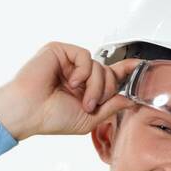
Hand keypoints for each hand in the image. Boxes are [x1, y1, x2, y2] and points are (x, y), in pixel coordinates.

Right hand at [0, 43, 141, 140]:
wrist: (29, 111)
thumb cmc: (51, 117)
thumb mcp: (89, 119)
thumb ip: (111, 107)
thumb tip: (130, 99)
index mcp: (84, 89)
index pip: (110, 76)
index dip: (126, 70)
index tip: (141, 66)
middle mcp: (78, 74)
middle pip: (109, 73)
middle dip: (106, 90)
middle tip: (91, 103)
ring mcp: (69, 62)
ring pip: (100, 66)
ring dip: (95, 86)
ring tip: (80, 98)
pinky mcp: (60, 51)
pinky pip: (86, 56)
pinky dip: (83, 72)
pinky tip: (70, 82)